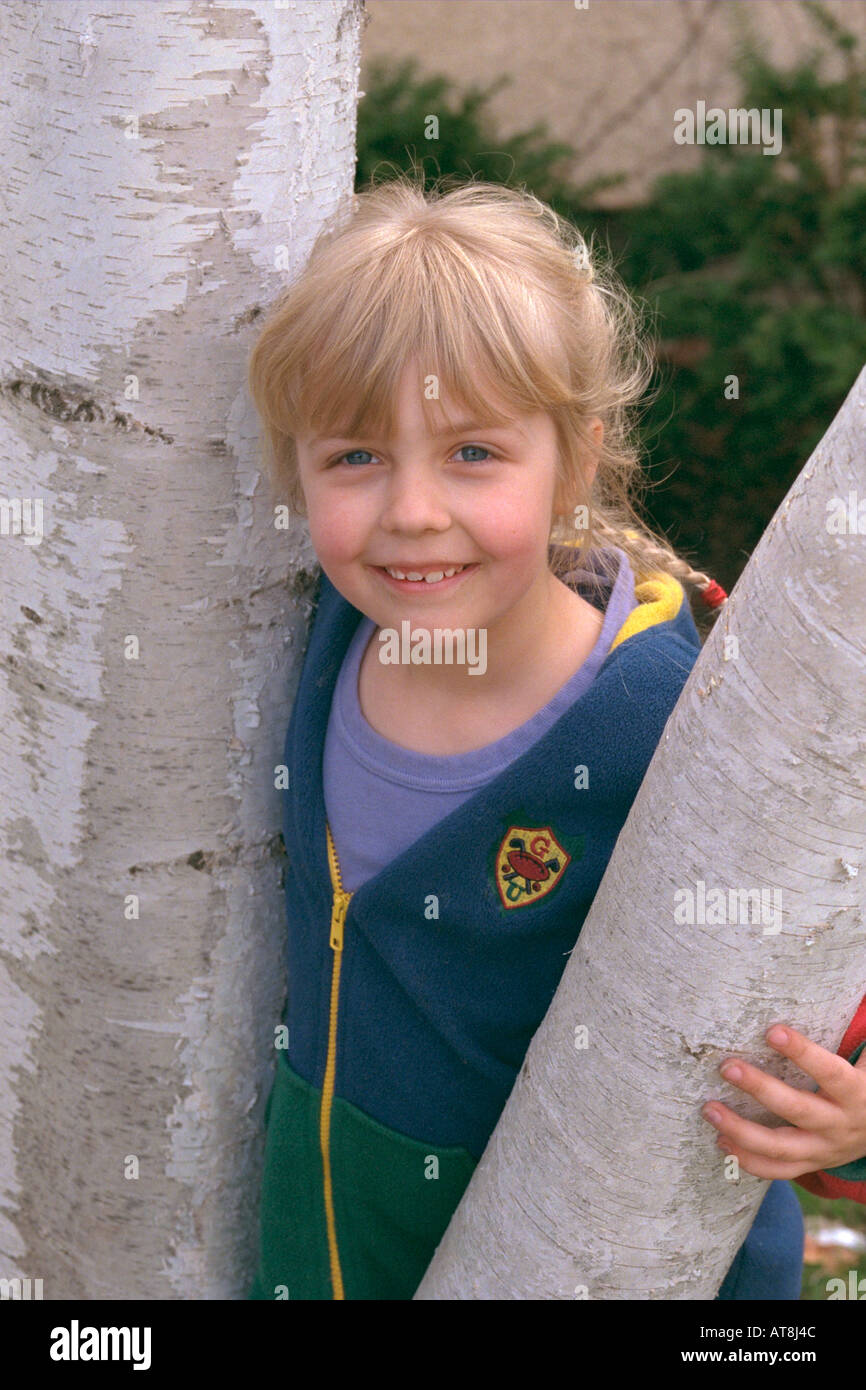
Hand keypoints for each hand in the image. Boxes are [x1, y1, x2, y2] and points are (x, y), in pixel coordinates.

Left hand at [701, 1024, 865, 1177]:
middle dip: (760, 1089)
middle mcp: (839, 1124)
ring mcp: (824, 1150)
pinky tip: (721, 1141)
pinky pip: (778, 1170)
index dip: (803, 1052)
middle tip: (726, 1066)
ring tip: (709, 1108)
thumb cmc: (864, 1084)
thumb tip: (856, 985)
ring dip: (741, 1130)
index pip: (829, 1071)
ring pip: (780, 1148)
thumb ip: (859, 1034)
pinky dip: (748, 1161)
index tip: (772, 1029)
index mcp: (855, 1092)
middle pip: (797, 1110)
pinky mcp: (810, 1164)